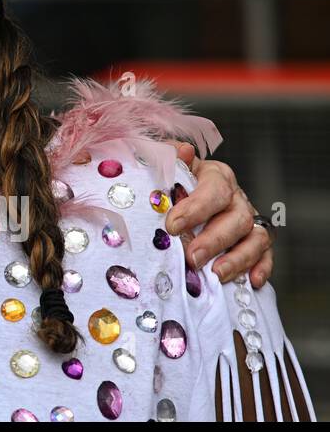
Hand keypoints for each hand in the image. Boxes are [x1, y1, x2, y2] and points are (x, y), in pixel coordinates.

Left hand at [162, 142, 272, 288]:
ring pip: (255, 238)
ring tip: (216, 274)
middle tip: (192, 257)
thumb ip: (170, 158)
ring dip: (237, 258)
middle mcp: (236, 197)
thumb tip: (182, 150)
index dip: (195, 209)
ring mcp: (249, 219)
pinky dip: (261, 267)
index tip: (172, 226)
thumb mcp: (166, 166)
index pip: (214, 190)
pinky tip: (252, 281)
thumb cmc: (171, 180)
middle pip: (237, 218)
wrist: (180, 190)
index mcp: (216, 176)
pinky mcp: (255, 240)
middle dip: (213, 240)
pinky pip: (266, 254)